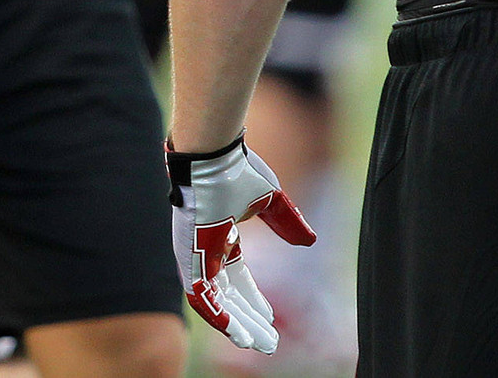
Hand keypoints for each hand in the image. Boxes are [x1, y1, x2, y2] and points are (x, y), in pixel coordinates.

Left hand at [168, 135, 315, 351]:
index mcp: (220, 235)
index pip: (235, 276)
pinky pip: (201, 298)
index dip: (253, 298)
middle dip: (247, 318)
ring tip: (257, 344)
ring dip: (236, 324)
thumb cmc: (236, 170)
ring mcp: (194, 254)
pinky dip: (220, 318)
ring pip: (214, 301)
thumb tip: (308, 241)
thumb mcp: (270, 201)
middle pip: (226, 294)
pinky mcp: (189, 258)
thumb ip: (286, 222)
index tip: (270, 318)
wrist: (213, 155)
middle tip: (267, 341)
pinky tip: (239, 334)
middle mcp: (205, 248)